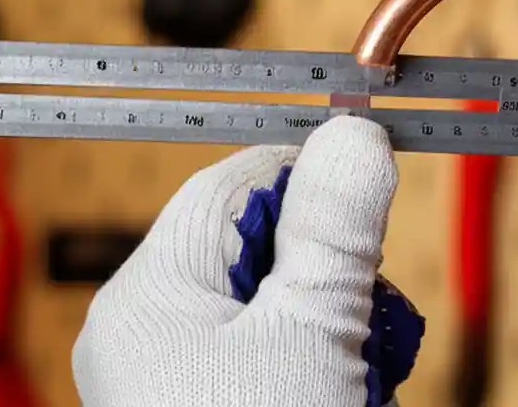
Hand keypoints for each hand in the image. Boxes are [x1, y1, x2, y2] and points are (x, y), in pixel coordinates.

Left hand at [72, 116, 422, 406]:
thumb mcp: (315, 336)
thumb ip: (335, 228)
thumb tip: (352, 136)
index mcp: (147, 295)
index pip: (234, 185)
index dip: (310, 181)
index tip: (374, 192)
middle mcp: (143, 331)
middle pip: (253, 245)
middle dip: (327, 272)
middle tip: (364, 319)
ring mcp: (167, 380)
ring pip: (268, 304)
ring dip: (330, 324)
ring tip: (355, 378)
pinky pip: (262, 355)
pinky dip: (314, 364)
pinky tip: (340, 396)